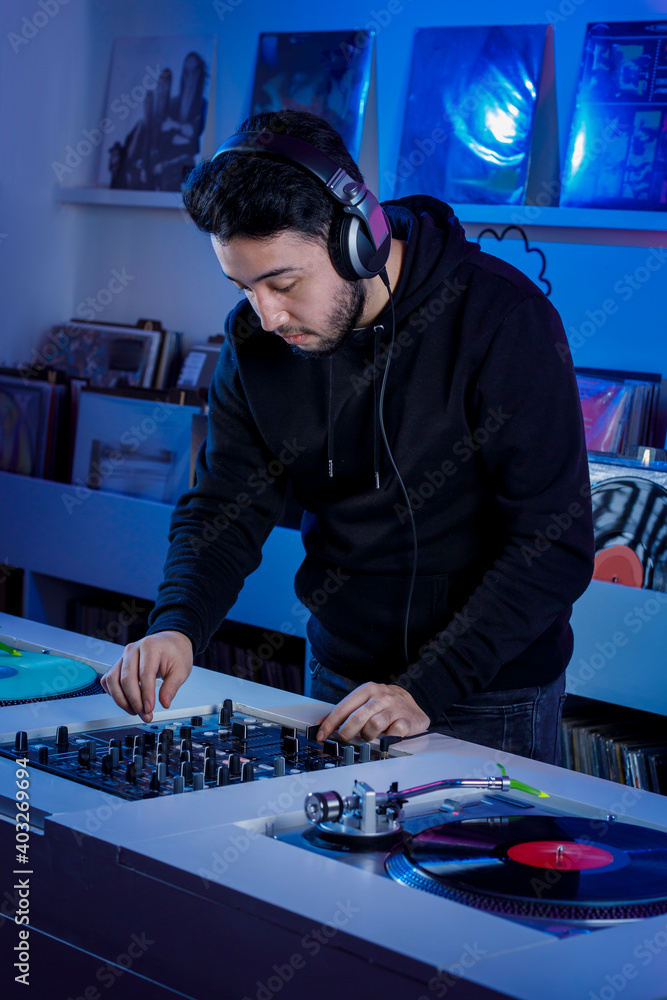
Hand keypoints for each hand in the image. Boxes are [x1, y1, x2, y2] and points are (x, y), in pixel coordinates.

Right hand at [99, 631, 193, 722]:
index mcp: (150, 647)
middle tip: (146, 714)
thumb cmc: (175, 653)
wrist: (170, 642)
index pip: (144, 674)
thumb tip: (164, 703)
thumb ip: (172, 687)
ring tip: (135, 711)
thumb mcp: (181, 670)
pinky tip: (126, 701)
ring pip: (113, 681)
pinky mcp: (118, 664)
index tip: (150, 709)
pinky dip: (114, 693)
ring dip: (121, 700)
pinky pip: (108, 680)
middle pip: (127, 679)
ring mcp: (123, 656)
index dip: (146, 695)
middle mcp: (133, 650)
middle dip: (135, 701)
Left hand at [315, 683, 430, 743]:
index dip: (329, 724)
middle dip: (346, 732)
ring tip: (369, 735)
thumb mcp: (365, 702)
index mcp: (367, 690)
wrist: (414, 705)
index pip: (343, 707)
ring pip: (374, 725)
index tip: (321, 735)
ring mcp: (394, 707)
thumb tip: (321, 724)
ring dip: (368, 735)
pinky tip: (387, 736)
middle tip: (345, 738)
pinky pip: (393, 733)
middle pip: (357, 717)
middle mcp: (381, 696)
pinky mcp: (407, 720)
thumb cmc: (385, 704)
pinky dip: (387, 738)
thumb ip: (345, 712)